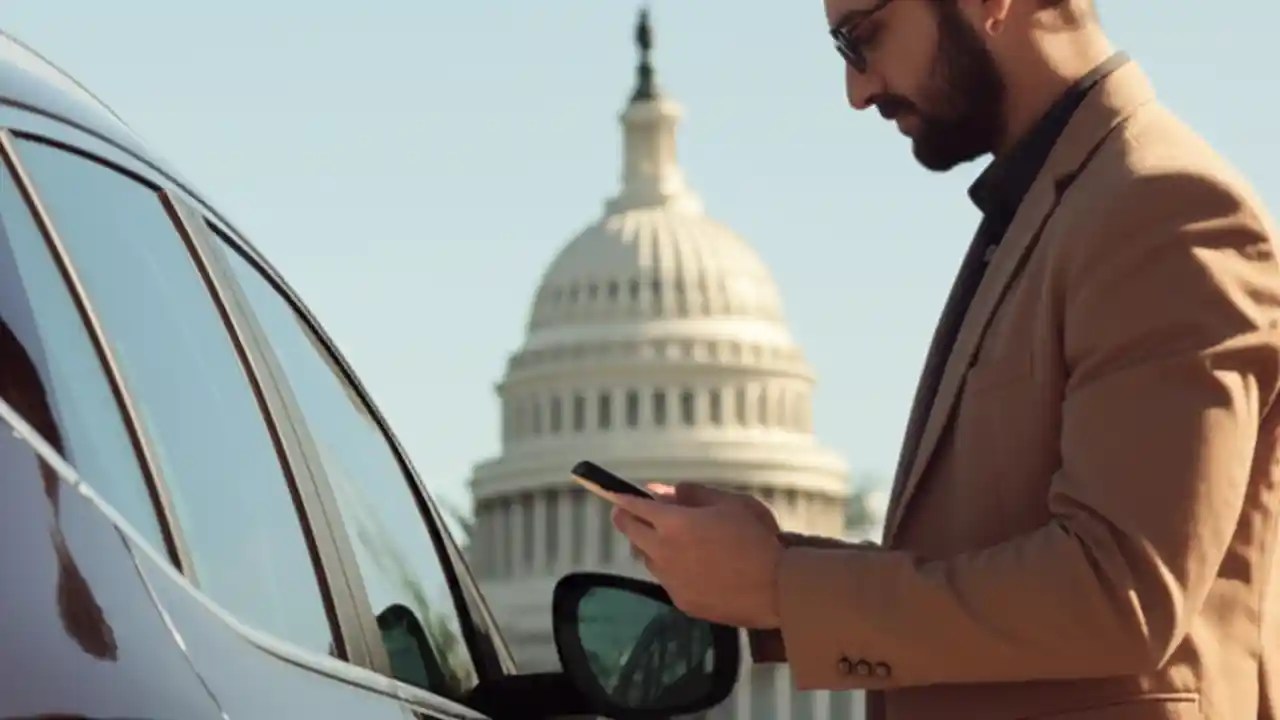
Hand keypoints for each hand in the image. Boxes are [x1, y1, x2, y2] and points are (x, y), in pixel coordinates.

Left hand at [610, 483, 782, 628]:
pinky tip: (690, 566)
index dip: (621, 498)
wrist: (775, 588)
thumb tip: (669, 491)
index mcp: (673, 523)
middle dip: (625, 519)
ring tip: (667, 540)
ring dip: (649, 545)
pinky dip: (669, 568)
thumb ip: (695, 494)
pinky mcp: (680, 601)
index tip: (613, 494)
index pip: (634, 506)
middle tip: (628, 512)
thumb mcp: (730, 503)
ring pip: (646, 558)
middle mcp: (663, 552)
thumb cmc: (755, 538)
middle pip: (630, 532)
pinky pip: (666, 579)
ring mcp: (670, 580)